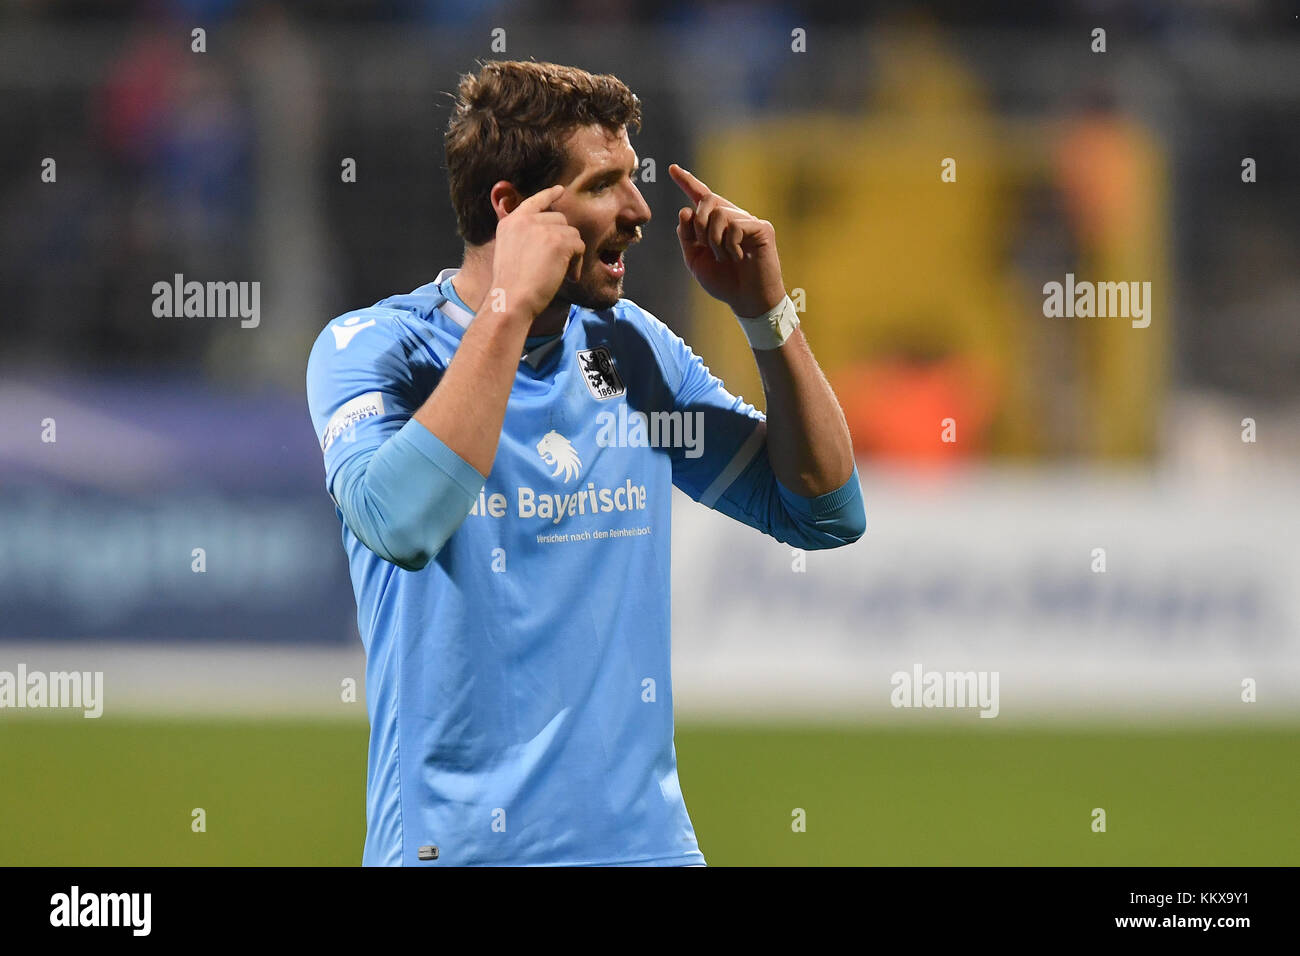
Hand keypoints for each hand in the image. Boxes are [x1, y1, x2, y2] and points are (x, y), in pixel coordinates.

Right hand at [490, 184, 585, 319]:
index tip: (560, 190)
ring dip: (572, 254)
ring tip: (562, 274)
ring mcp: (542, 228)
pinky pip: (579, 245)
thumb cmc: (512, 286)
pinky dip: (577, 263)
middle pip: (559, 219)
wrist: (512, 298)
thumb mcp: (510, 252)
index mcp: (511, 222)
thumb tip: (553, 235)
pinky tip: (568, 277)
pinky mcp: (558, 240)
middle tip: (559, 265)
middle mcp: (525, 220)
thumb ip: (525, 237)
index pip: (534, 201)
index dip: (549, 195)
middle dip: (564, 241)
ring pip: (571, 233)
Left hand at [669, 164, 785, 317]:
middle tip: (704, 245)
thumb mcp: (695, 260)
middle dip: (699, 223)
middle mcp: (732, 217)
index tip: (672, 168)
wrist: (747, 300)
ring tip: (723, 257)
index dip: (687, 182)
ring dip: (714, 240)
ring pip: (720, 213)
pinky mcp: (762, 228)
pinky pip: (736, 225)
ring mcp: (748, 221)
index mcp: (715, 224)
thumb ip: (687, 237)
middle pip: (707, 200)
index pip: (700, 197)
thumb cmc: (724, 282)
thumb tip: (685, 210)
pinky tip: (738, 258)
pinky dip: (730, 245)